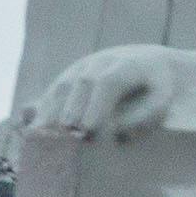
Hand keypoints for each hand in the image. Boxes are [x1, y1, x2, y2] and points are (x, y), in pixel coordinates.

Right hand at [35, 50, 180, 139]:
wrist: (148, 61)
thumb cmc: (156, 87)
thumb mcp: (162, 99)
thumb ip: (146, 116)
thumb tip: (118, 133)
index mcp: (126, 65)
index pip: (108, 82)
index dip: (96, 104)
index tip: (88, 128)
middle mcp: (100, 62)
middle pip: (81, 83)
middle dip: (72, 109)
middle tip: (66, 135)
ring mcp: (82, 66)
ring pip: (63, 85)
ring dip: (51, 110)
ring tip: (41, 134)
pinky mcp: (70, 75)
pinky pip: (53, 90)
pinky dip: (43, 108)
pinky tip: (33, 129)